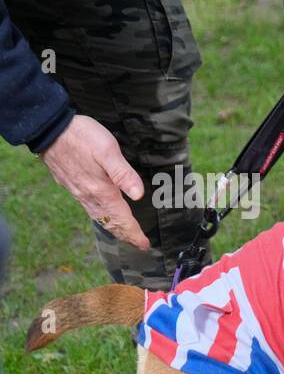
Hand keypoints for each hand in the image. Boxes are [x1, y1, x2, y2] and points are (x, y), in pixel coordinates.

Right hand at [39, 115, 148, 249]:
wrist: (48, 128)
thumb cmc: (81, 137)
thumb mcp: (108, 150)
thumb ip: (123, 174)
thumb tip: (139, 195)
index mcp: (101, 190)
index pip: (121, 219)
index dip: (134, 233)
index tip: (144, 245)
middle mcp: (89, 195)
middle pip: (110, 222)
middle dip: (125, 235)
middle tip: (138, 244)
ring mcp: (78, 191)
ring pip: (98, 216)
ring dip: (113, 227)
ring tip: (124, 234)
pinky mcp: (71, 184)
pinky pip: (88, 207)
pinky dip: (100, 216)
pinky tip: (102, 213)